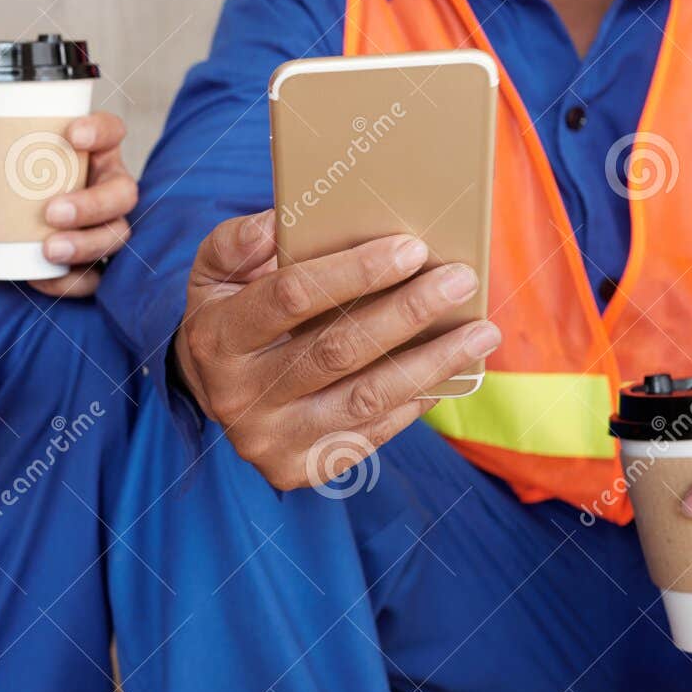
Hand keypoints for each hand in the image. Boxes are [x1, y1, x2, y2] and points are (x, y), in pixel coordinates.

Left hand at [0, 110, 136, 296]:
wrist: (21, 231)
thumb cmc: (15, 186)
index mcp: (92, 153)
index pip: (112, 132)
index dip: (99, 131)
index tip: (71, 134)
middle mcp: (108, 187)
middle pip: (122, 193)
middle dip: (92, 204)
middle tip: (51, 212)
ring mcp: (108, 225)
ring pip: (116, 236)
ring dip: (85, 245)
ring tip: (48, 250)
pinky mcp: (98, 262)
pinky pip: (96, 278)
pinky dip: (71, 283)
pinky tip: (42, 281)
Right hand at [172, 209, 501, 490]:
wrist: (210, 393)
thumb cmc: (226, 316)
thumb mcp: (214, 272)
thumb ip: (238, 243)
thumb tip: (280, 222)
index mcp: (215, 338)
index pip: (290, 297)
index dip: (353, 272)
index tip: (411, 249)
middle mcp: (238, 395)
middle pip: (336, 350)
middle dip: (408, 312)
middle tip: (460, 281)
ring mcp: (269, 439)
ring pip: (365, 398)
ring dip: (432, 363)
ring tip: (482, 332)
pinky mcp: (298, 468)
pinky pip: (371, 432)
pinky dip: (416, 399)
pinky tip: (450, 370)